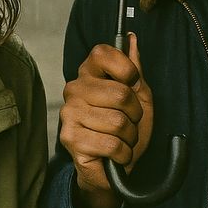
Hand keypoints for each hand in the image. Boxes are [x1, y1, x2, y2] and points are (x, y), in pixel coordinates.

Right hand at [59, 33, 153, 207]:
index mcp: (89, 73)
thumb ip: (134, 69)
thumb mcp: (138, 96)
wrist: (112, 168)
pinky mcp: (70, 138)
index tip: (132, 84)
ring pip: (118, 121)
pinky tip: (116, 154)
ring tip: (121, 139)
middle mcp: (74, 89)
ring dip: (129, 136)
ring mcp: (69, 113)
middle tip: (129, 121)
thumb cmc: (124, 130)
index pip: (103, 53)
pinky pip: (111, 144)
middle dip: (135, 113)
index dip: (126, 69)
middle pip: (120, 93)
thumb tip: (132, 39)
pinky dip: (123, 153)